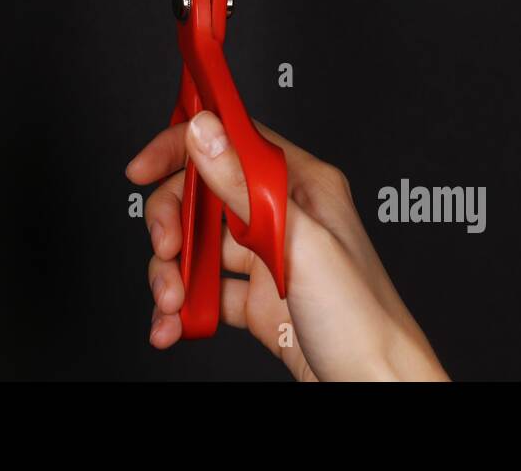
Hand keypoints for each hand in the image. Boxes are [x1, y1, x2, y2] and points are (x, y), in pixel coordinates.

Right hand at [127, 111, 448, 380]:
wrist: (377, 389)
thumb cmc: (363, 319)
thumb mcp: (298, 243)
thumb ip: (242, 186)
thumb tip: (204, 131)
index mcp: (302, 185)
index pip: (232, 142)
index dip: (183, 148)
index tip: (143, 168)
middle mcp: (284, 217)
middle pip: (204, 196)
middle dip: (172, 224)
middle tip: (165, 251)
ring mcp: (268, 260)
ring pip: (198, 247)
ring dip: (172, 273)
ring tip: (171, 303)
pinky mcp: (258, 301)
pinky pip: (205, 292)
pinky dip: (182, 307)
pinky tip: (174, 324)